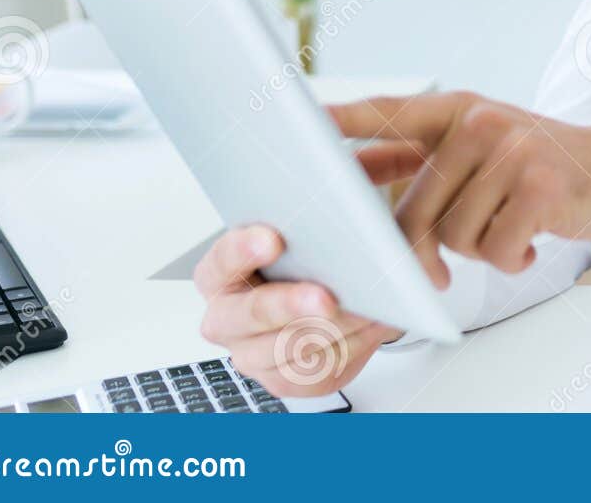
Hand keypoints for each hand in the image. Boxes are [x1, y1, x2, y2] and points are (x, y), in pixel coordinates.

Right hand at [193, 225, 400, 397]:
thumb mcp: (296, 231)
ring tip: (367, 307)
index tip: (272, 239)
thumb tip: (330, 210)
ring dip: (334, 327)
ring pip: (291, 347)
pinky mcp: (284, 380)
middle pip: (251, 314)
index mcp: (219, 276)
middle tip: (325, 296)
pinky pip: (316, 371)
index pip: (221, 261)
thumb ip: (301, 221)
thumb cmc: (301, 258)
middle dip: (290, 304)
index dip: (244, 250)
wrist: (321, 295)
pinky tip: (371, 324)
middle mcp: (226, 320)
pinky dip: (351, 345)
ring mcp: (251, 355)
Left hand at [328, 91, 590, 286]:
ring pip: (453, 236)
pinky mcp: (538, 185)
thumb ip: (426, 163)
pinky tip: (531, 242)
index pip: (387, 113)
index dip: (342, 119)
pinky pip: (494, 248)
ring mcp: (510, 151)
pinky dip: (512, 260)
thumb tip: (361, 188)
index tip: (296, 115)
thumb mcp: (483, 149)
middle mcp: (479, 123)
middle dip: (424, 253)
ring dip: (479, 252)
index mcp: (457, 110)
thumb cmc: (541, 167)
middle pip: (414, 210)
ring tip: (508, 233)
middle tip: (440, 271)